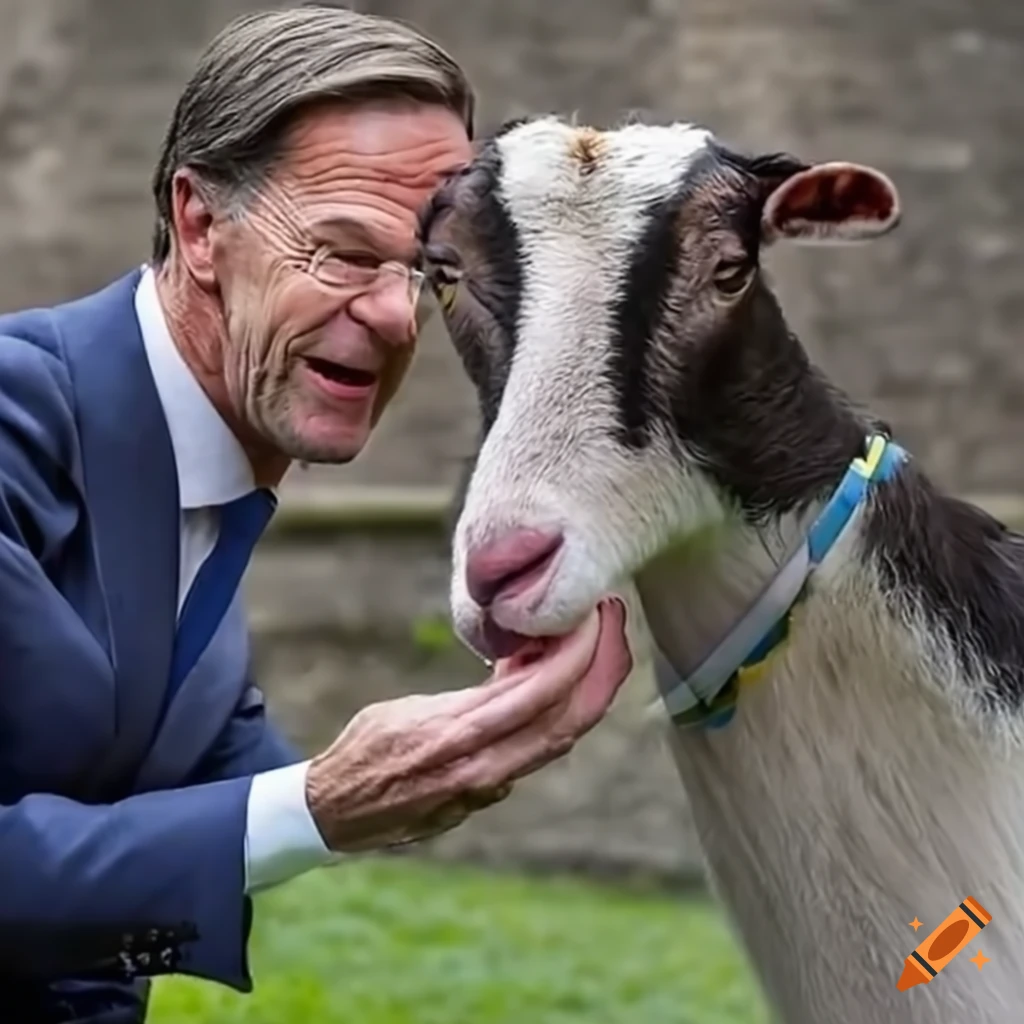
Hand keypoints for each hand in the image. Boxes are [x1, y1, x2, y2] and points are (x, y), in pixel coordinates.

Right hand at [306, 596, 631, 851]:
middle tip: (614, 626)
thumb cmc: (366, 748)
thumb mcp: (409, 708)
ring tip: (598, 648)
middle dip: (603, 669)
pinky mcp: (484, 802)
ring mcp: (487, 790)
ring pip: (559, 739)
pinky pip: (534, 755)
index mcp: (457, 733)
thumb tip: (519, 675)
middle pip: (568, 720)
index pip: (540, 692)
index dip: (578, 653)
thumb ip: (470, 699)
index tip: (596, 617)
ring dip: (586, 692)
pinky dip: (554, 717)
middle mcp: (482, 766)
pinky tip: (559, 686)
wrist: (336, 813)